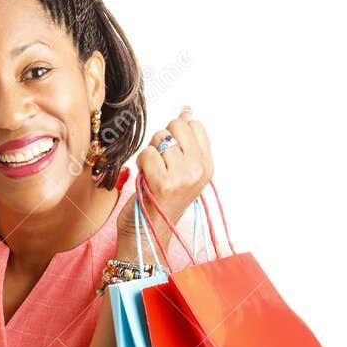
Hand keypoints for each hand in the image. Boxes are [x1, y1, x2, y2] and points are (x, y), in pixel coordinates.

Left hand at [116, 106, 212, 250]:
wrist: (148, 234)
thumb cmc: (161, 201)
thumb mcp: (181, 171)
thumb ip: (185, 142)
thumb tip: (187, 111)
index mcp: (206, 166)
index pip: (194, 125)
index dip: (176, 132)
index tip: (170, 151)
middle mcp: (198, 170)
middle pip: (176, 126)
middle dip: (162, 139)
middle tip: (160, 164)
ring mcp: (182, 177)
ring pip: (160, 139)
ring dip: (150, 154)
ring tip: (152, 174)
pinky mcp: (163, 183)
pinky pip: (147, 153)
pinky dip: (140, 164)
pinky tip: (145, 179)